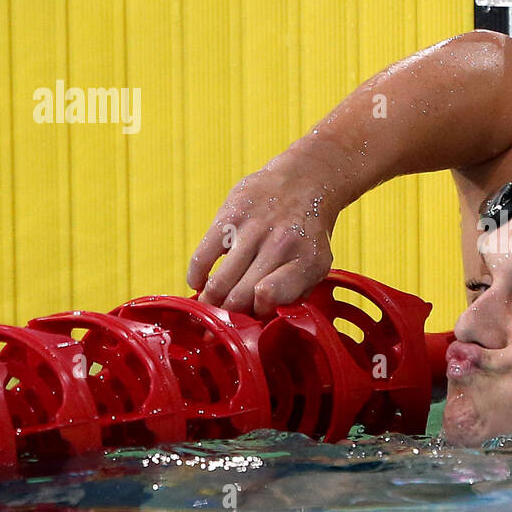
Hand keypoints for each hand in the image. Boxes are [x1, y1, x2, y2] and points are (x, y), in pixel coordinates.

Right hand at [187, 142, 341, 315]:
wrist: (303, 182)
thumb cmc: (305, 235)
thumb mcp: (315, 265)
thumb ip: (294, 294)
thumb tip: (260, 320)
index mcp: (307, 262)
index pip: (272, 298)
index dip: (257, 314)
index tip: (251, 319)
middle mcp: (281, 245)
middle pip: (240, 297)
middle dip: (226, 319)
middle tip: (218, 328)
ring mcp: (254, 228)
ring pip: (219, 282)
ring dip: (209, 302)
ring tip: (207, 308)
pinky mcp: (231, 215)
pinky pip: (202, 256)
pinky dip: (196, 276)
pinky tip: (200, 282)